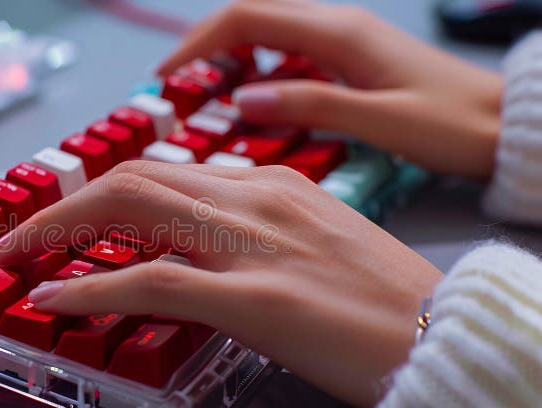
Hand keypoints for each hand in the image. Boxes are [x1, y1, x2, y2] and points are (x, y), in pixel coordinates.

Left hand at [0, 161, 442, 407]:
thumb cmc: (381, 300)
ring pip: (133, 211)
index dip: (104, 193)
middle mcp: (254, 200)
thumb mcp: (309, 245)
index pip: (165, 173)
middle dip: (66, 204)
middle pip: (136, 179)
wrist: (444, 333)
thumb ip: (252, 236)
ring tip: (16, 258)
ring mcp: (252, 244)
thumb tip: (193, 253)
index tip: (70, 216)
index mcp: (269, 186)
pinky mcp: (254, 298)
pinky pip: (153, 281)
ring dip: (59, 232)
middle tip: (22, 236)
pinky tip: (53, 301)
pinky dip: (92, 289)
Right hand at [158, 0, 501, 178]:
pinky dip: (258, 71)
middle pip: (251, 18)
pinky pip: (288, 55)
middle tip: (176, 88)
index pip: (248, 20)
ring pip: (268, 34)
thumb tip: (244, 99)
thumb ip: (309, 105)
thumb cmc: (453, 124)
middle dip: (205, 47)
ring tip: (204, 99)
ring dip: (229, 59)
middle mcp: (337, 28)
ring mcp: (343, 42)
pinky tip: (251, 103)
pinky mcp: (349, 61)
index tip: (167, 76)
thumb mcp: (378, 120)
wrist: (503, 125)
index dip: (198, 44)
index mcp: (339, 34)